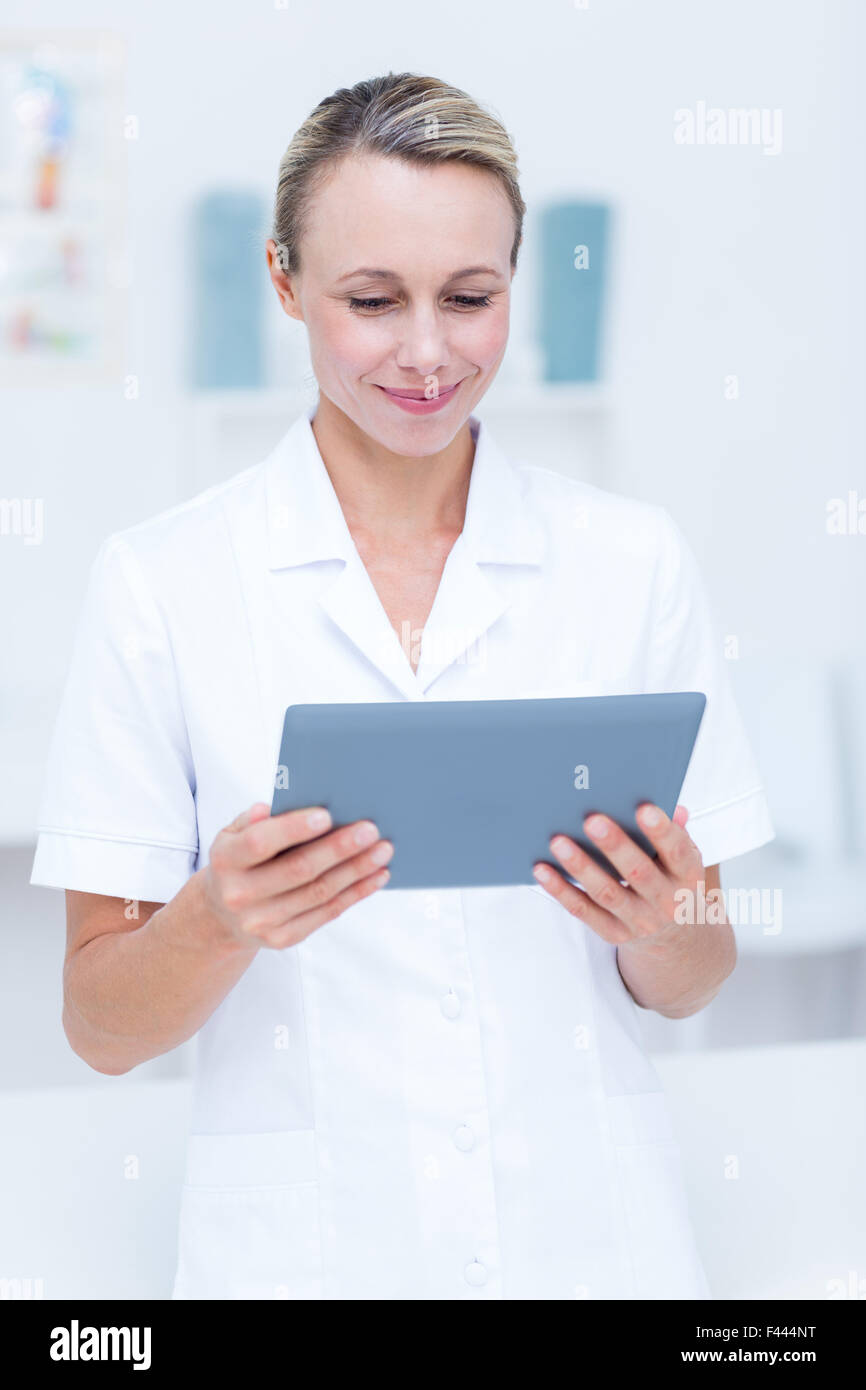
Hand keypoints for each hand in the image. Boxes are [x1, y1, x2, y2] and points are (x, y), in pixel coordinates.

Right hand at [202, 803, 392, 949]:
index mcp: (226, 860)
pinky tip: (377, 876)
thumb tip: (273, 806)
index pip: (260, 842)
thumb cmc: (239, 862)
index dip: (293, 829)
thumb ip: (252, 820)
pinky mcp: (283, 939)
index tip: (327, 814)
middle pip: (298, 870)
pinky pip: (327, 912)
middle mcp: (240, 895)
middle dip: (339, 848)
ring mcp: (262, 921)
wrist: (222, 917)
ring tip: (383, 850)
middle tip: (370, 830)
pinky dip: (356, 893)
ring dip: (356, 870)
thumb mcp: (232, 836)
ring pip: (319, 892)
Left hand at [532, 803, 702, 949]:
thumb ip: (675, 831)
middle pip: (638, 873)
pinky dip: (561, 890)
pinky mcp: (614, 933)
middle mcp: (667, 902)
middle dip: (615, 846)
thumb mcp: (682, 858)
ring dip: (581, 867)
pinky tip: (543, 870)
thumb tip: (673, 807)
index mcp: (687, 876)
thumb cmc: (671, 881)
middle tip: (592, 821)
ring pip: (607, 893)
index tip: (644, 808)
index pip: (678, 851)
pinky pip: (583, 911)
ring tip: (559, 842)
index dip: (662, 831)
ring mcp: (640, 921)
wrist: (675, 936)